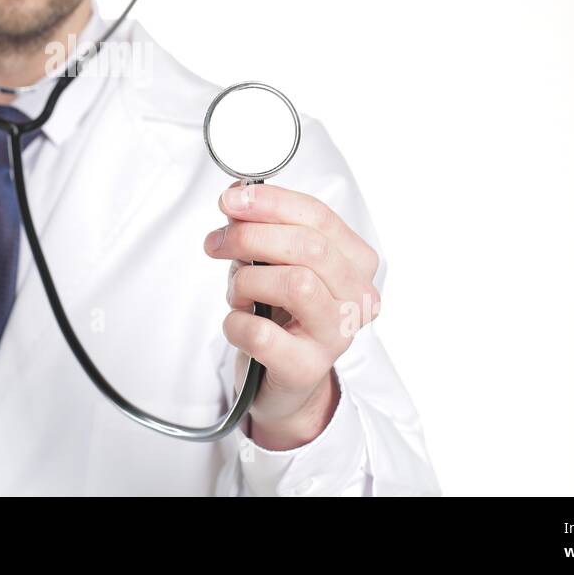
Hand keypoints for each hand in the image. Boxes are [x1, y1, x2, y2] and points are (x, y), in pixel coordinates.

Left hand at [203, 181, 381, 449]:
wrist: (285, 378)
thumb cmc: (281, 310)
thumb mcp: (275, 261)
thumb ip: (262, 227)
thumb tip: (237, 196)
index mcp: (357, 262)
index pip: (319, 217)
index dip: (271, 202)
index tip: (231, 199)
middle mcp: (358, 297)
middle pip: (309, 248)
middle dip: (251, 236)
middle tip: (216, 242)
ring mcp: (337, 335)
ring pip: (295, 285)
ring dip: (248, 281)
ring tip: (237, 291)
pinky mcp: (307, 368)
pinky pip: (261, 333)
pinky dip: (236, 322)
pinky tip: (236, 322)